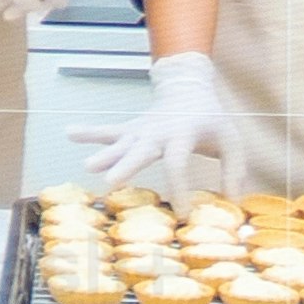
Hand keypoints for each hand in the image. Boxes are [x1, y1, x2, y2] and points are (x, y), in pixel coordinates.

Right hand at [82, 47, 248, 192]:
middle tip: (112, 182)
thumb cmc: (212, 121)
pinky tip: (69, 133)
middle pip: (141, 150)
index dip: (178, 188)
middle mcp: (159, 132)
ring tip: (87, 165)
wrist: (189, 89)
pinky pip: (108, 132)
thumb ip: (234, 170)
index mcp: (184, 134)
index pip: (178, 163)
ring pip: (120, 141)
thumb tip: (234, 202)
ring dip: (103, 153)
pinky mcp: (131, 129)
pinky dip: (89, 132)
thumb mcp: (231, 142)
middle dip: (127, 166)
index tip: (180, 213)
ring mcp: (141, 130)